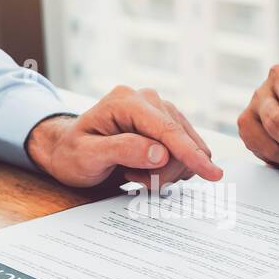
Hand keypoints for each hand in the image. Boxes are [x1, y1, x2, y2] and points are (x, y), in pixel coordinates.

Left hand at [25, 86, 221, 188]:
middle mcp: (146, 99)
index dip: (191, 153)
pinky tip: (145, 169)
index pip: (167, 129)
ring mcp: (158, 110)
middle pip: (180, 140)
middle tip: (133, 180)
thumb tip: (161, 153)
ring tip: (133, 173)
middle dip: (164, 171)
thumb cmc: (72, 154)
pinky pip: (184, 150)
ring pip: (186, 147)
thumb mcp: (88, 156)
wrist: (67, 151)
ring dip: (165, 171)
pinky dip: (169, 167)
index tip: (211, 173)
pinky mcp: (166, 123)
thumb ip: (123, 151)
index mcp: (125, 101)